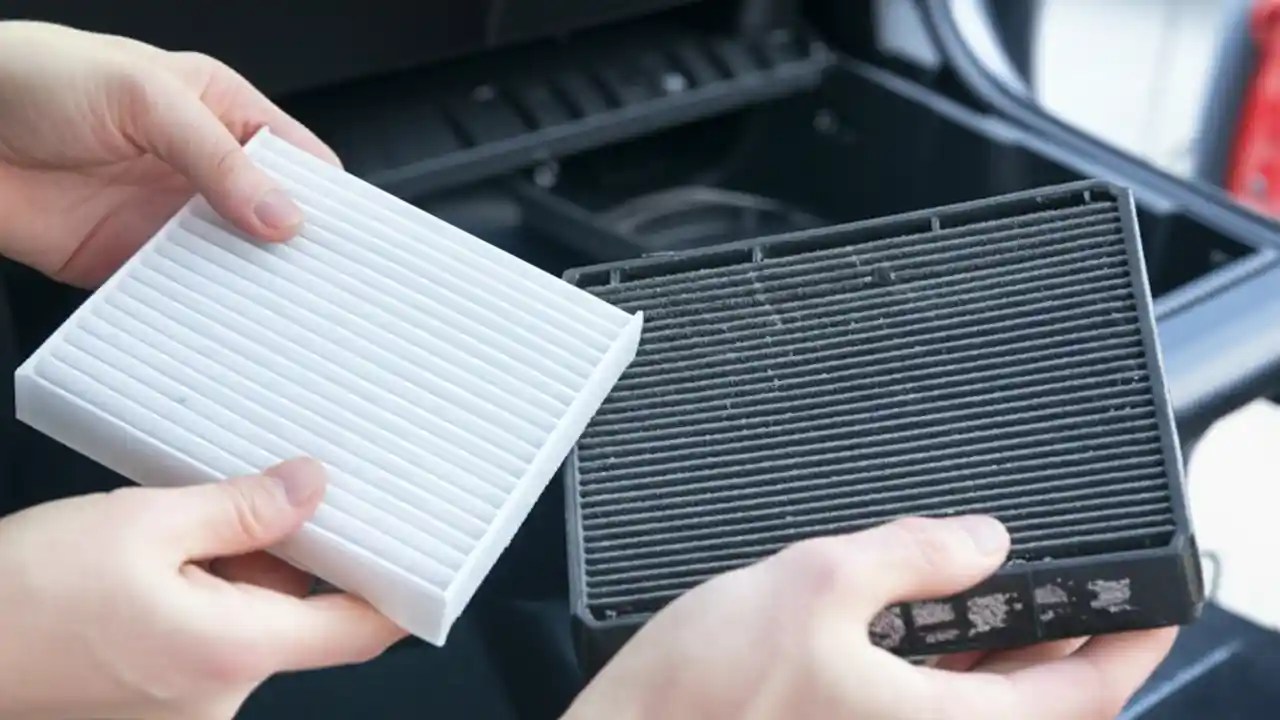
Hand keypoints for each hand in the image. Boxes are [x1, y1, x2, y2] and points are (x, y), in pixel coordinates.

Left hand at [0, 20, 337, 286]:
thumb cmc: (33, 78)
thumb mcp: (145, 97)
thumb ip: (217, 158)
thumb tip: (282, 214)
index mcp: (220, 114)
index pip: (298, 161)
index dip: (327, 198)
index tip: (348, 238)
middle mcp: (201, 170)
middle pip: (273, 221)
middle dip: (296, 252)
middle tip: (317, 281)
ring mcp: (167, 218)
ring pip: (233, 264)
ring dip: (249, 286)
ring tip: (274, 308)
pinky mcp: (130, 262)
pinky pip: (178, 295)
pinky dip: (196, 312)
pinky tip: (212, 318)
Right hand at [0, 459, 405, 719]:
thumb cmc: (27, 593)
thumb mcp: (145, 524)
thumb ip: (243, 509)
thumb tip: (313, 486)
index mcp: (236, 651)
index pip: (358, 630)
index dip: (396, 591)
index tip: (416, 551)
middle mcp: (222, 696)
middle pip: (300, 621)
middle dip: (291, 558)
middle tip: (271, 493)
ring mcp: (187, 710)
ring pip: (252, 630)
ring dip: (242, 576)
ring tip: (196, 524)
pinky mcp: (156, 708)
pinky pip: (213, 647)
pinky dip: (209, 602)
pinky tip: (167, 562)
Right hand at [566, 516, 1175, 719]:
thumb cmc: (706, 694)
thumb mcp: (816, 583)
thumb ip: (911, 552)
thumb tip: (980, 538)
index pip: (1082, 695)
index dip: (1127, 640)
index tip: (1154, 601)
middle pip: (1036, 699)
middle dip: (1063, 631)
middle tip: (1071, 570)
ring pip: (981, 699)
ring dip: (1001, 641)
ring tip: (1001, 576)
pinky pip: (930, 699)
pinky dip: (947, 656)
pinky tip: (924, 608)